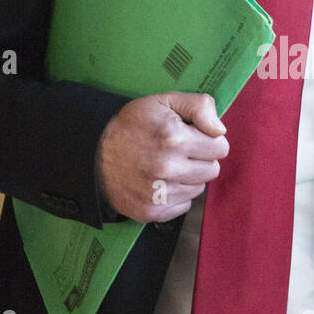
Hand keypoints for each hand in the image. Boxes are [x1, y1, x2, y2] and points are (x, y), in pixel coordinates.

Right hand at [95, 91, 228, 223]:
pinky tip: (160, 182)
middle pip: (213, 170)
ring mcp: (159, 193)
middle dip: (202, 159)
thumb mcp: (163, 102)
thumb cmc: (131, 125)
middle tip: (182, 151)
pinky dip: (177, 195)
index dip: (210, 139)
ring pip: (199, 189)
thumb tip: (220, 130)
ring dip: (189, 178)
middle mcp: (168, 168)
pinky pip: (184, 206)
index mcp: (174, 138)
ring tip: (168, 165)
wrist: (92, 154)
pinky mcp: (152, 211)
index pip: (221, 147)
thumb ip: (198, 106)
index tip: (195, 137)